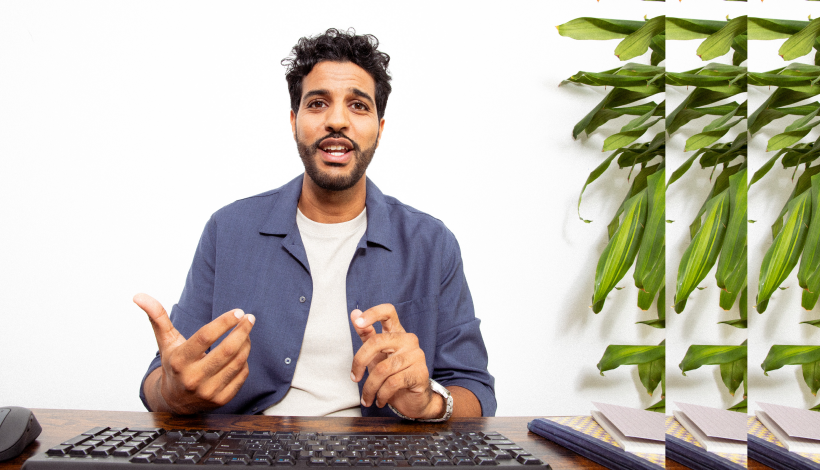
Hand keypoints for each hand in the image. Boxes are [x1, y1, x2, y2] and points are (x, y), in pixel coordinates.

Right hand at [134, 293, 254, 414]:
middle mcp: (193, 378)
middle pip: (227, 350)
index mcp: (180, 361)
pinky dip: (245, 360)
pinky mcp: (221, 400)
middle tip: (250, 318)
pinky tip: (241, 352)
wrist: (175, 401)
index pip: (205, 337)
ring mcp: (208, 391)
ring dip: (246, 343)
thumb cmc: (173, 364)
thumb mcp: (165, 342)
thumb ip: (157, 317)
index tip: (238, 312)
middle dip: (242, 331)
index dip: (224, 322)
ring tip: (245, 332)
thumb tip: (138, 296)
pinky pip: (242, 375)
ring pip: (238, 362)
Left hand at [349, 304, 443, 419]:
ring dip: (370, 387)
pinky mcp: (419, 373)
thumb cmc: (393, 374)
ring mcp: (416, 356)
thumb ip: (367, 335)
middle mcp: (408, 340)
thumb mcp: (376, 355)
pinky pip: (392, 383)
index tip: (357, 322)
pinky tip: (379, 400)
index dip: (372, 314)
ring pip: (383, 369)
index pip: (388, 312)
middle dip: (360, 362)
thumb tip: (354, 313)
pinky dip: (381, 395)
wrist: (413, 399)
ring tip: (367, 397)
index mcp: (397, 332)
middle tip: (354, 378)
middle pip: (377, 342)